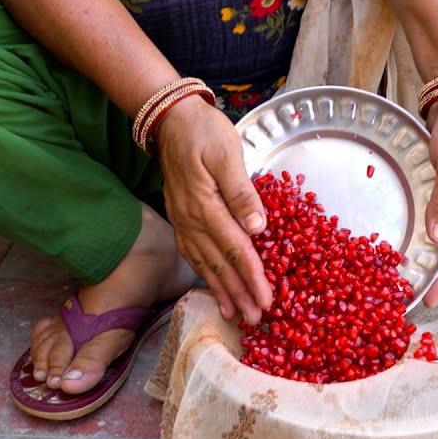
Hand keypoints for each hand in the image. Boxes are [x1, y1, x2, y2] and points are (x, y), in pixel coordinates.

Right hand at [155, 96, 272, 322]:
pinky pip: (192, 252)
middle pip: (219, 264)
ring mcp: (182, 220)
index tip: (267, 300)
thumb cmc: (203, 131)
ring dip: (221, 290)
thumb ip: (241, 192)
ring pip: (204, 263)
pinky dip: (204, 273)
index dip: (252, 277)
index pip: (235, 250)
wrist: (169, 117)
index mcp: (205, 206)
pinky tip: (213, 286)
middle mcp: (191, 219)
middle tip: (256, 320)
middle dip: (239, 294)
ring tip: (235, 314)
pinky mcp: (181, 216)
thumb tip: (257, 228)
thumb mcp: (227, 154)